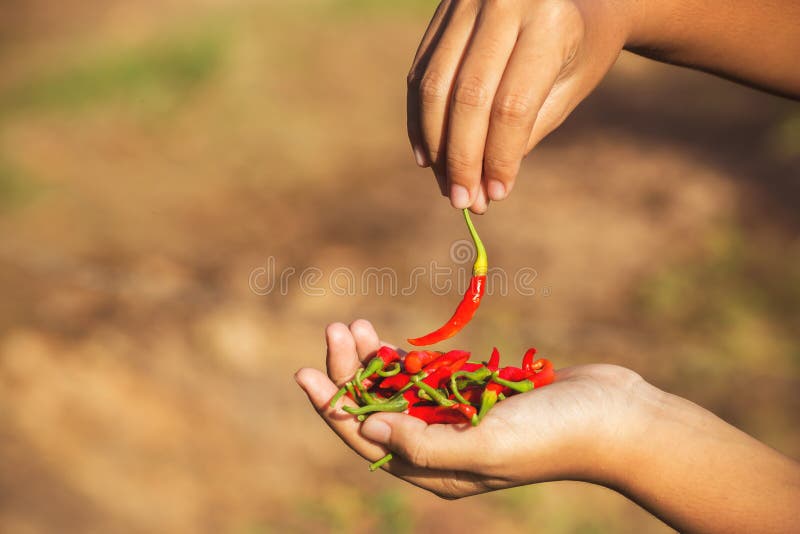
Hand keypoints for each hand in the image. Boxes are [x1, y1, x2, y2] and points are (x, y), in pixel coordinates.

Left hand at [295, 319, 647, 498]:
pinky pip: (426, 375)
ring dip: (373, 359)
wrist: (613, 416)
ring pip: (397, 389)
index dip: (331, 407)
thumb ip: (424, 443)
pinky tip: (387, 338)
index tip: (304, 372)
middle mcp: (439, 449)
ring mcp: (457, 420)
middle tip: (337, 329)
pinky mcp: (474, 393)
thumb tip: (368, 428)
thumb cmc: (552, 435)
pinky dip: (405, 356)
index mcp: (435, 470)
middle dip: (350, 373)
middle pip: (377, 410)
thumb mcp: (486, 444)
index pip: (366, 440)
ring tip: (353, 324)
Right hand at [408, 0, 631, 211]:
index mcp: (550, 22)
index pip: (512, 106)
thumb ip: (526, 131)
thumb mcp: (568, 88)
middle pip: (468, 97)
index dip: (499, 157)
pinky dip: (421, 119)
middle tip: (462, 201)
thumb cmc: (581, 48)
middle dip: (462, 158)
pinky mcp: (443, 10)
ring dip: (435, 144)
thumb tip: (481, 187)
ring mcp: (466, 1)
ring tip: (445, 183)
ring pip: (435, 86)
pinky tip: (428, 155)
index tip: (496, 196)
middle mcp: (504, 2)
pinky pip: (421, 72)